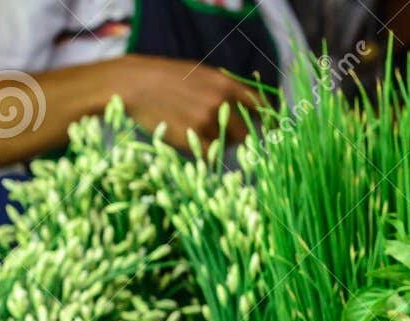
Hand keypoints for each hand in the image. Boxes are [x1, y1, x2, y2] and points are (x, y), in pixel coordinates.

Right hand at [103, 55, 261, 147]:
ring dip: (220, 144)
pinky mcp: (193, 137)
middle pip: (247, 132)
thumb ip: (226, 90)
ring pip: (228, 144)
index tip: (275, 132)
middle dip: (239, 137)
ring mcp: (207, 121)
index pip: (260, 106)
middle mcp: (221, 102)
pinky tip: (192, 143)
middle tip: (222, 134)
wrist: (133, 84)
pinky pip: (212, 156)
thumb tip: (254, 109)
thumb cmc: (166, 79)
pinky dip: (207, 155)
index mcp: (225, 84)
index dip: (270, 121)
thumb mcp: (200, 75)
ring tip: (199, 131)